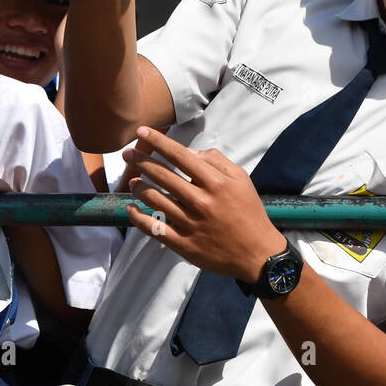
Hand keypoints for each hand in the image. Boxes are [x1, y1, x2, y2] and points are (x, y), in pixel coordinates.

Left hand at [124, 126, 284, 282]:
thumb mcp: (241, 179)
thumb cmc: (249, 212)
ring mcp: (190, 224)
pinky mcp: (183, 245)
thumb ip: (216, 161)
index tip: (142, 131)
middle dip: (141, 161)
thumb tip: (189, 152)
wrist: (257, 254)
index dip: (158, 142)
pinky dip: (138, 217)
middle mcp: (200, 201)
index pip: (180, 156)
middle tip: (127, 154)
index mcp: (215, 183)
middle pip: (162, 175)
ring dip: (139, 187)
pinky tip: (131, 209)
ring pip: (154, 200)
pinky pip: (154, 228)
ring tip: (133, 180)